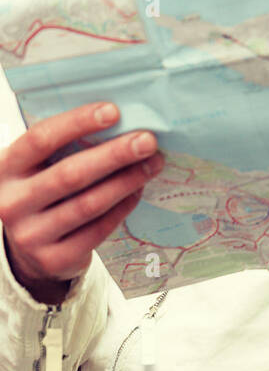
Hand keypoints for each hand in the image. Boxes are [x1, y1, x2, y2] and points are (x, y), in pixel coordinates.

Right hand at [0, 101, 162, 298]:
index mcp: (5, 169)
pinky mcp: (54, 259)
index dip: (77, 123)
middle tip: (147, 141)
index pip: (40, 139)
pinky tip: (138, 190)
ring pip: (89, 204)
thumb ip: (64, 147)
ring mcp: (30, 235)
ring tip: (152, 164)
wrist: (27, 250)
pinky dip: (123, 206)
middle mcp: (11, 203)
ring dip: (126, 181)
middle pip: (70, 174)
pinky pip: (98, 229)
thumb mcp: (37, 167)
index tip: (114, 111)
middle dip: (114, 155)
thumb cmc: (40, 192)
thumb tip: (120, 121)